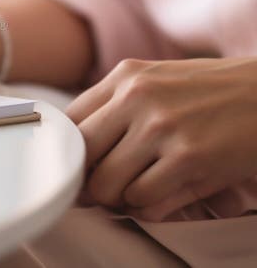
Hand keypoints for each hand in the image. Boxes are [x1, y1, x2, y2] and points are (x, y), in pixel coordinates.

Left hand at [66, 57, 256, 220]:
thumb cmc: (212, 91)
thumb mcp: (157, 81)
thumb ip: (115, 107)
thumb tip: (74, 153)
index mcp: (125, 76)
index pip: (69, 121)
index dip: (71, 150)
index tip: (84, 164)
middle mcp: (136, 97)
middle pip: (81, 155)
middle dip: (90, 178)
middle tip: (107, 185)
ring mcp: (161, 127)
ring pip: (106, 184)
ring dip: (120, 195)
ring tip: (140, 186)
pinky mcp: (188, 158)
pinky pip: (142, 199)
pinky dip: (148, 204)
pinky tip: (165, 189)